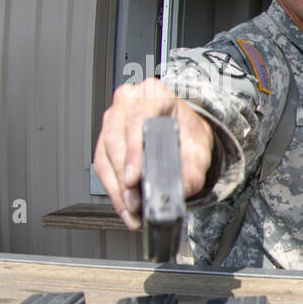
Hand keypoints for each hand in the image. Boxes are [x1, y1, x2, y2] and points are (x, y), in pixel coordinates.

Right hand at [93, 78, 214, 229]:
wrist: (185, 131)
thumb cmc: (189, 132)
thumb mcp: (200, 148)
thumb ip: (195, 168)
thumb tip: (182, 188)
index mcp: (155, 94)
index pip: (138, 121)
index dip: (133, 152)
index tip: (134, 177)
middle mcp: (129, 101)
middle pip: (116, 140)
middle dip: (123, 177)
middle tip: (134, 201)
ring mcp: (114, 117)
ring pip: (105, 154)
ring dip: (116, 187)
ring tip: (131, 209)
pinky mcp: (105, 136)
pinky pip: (102, 164)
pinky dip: (112, 187)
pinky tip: (123, 204)